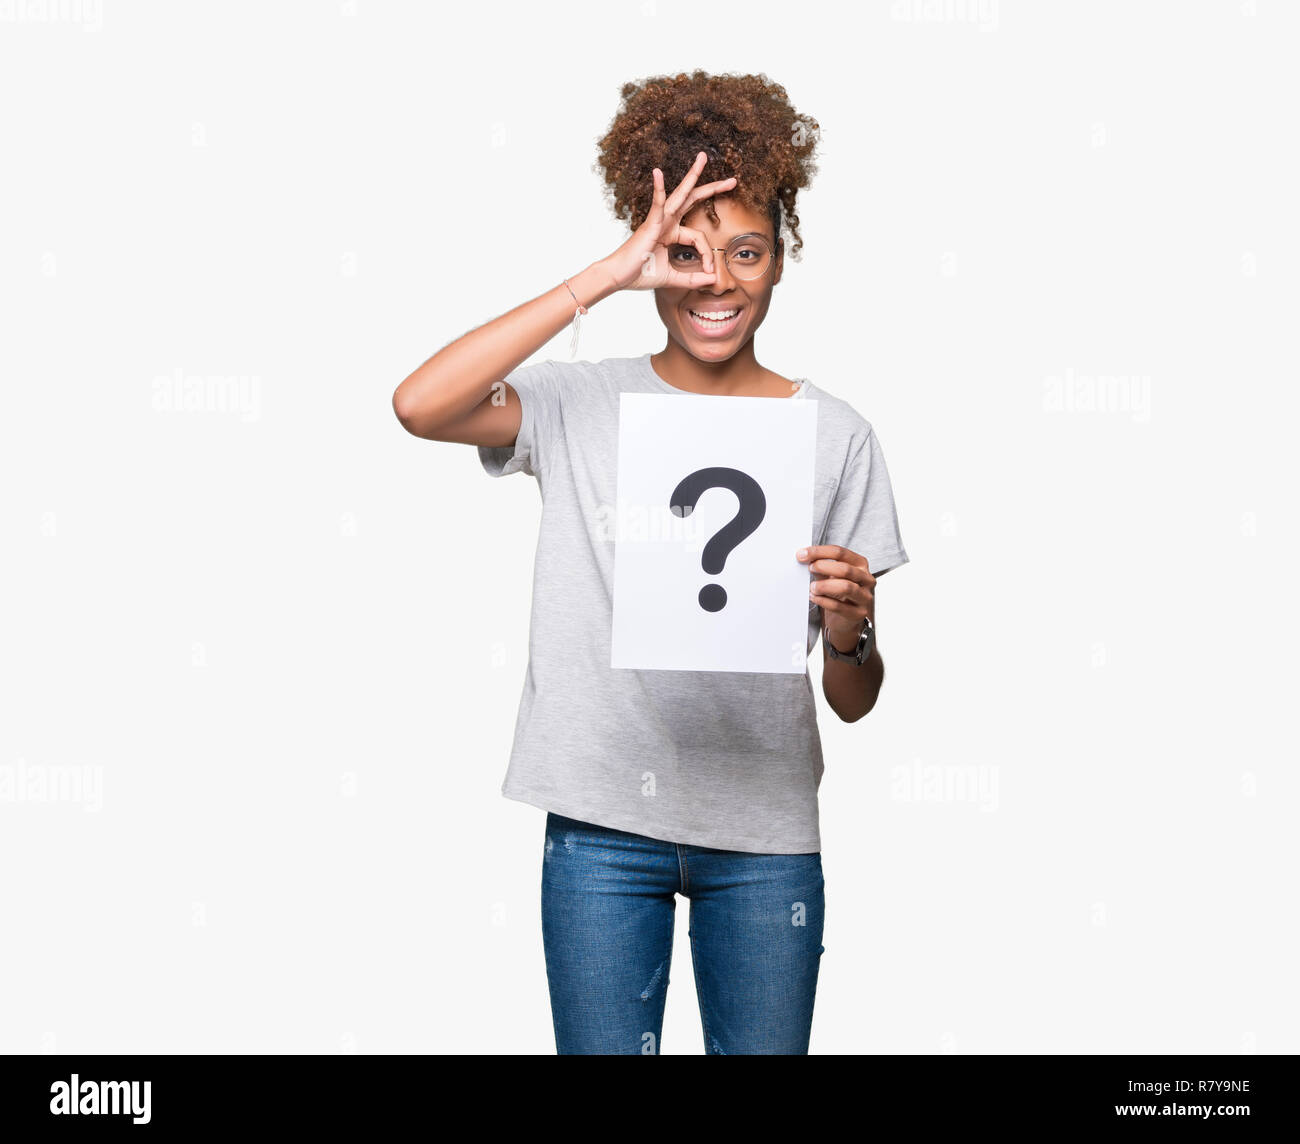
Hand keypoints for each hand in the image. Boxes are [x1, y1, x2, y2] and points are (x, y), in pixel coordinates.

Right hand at [598, 151, 737, 291]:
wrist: (618, 277)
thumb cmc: (639, 275)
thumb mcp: (672, 278)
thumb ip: (691, 279)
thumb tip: (712, 280)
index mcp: (672, 233)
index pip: (699, 237)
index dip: (707, 254)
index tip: (709, 272)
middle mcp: (667, 222)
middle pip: (693, 200)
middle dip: (713, 189)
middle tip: (732, 180)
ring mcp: (658, 221)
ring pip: (680, 194)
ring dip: (692, 176)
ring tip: (703, 158)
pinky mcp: (650, 224)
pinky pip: (656, 204)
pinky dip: (657, 189)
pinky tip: (657, 173)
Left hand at [797, 545, 875, 649]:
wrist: (847, 618)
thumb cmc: (839, 593)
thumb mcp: (832, 576)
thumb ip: (821, 566)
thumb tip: (805, 557)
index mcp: (860, 565)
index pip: (840, 553)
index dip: (820, 552)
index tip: (803, 554)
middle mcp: (866, 579)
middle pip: (845, 569)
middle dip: (823, 567)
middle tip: (809, 569)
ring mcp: (865, 597)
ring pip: (845, 587)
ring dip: (824, 586)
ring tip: (812, 587)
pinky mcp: (858, 613)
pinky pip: (839, 606)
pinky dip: (823, 601)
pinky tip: (814, 597)